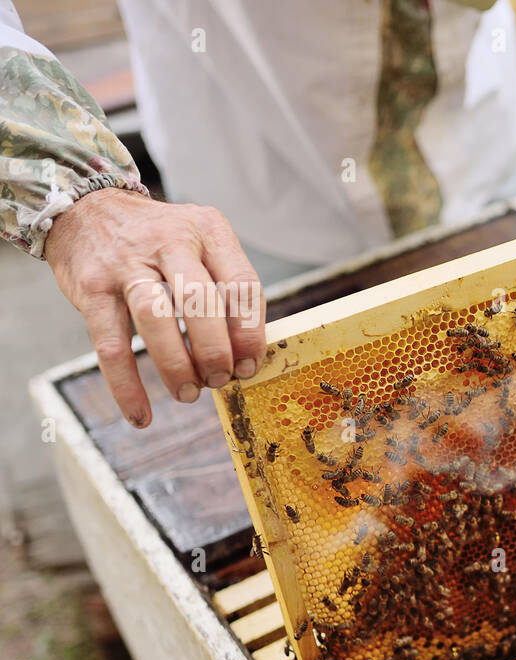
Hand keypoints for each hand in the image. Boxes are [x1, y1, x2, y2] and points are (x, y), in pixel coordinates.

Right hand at [44, 188, 265, 427]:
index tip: (250, 365)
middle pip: (201, 301)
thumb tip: (246, 356)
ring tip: (188, 393)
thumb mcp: (200, 244)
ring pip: (156, 318)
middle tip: (221, 380)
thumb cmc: (158, 241)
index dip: (250, 333)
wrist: (85, 209)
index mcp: (208, 231)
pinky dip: (126, 385)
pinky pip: (110, 343)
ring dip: (176, 364)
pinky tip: (140, 414)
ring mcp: (127, 262)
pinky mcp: (91, 287)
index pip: (242, 285)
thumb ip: (225, 289)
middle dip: (216, 351)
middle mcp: (170, 241)